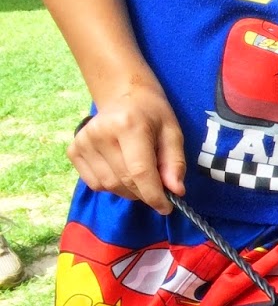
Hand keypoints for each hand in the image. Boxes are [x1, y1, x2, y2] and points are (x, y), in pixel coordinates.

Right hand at [70, 79, 185, 212]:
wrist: (124, 97)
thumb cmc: (152, 115)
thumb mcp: (173, 133)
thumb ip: (175, 162)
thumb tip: (176, 191)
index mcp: (128, 125)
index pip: (139, 171)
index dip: (153, 195)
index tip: (166, 208)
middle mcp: (100, 133)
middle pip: (124, 181)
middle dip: (144, 193)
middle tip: (157, 189)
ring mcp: (83, 142)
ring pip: (109, 186)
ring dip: (129, 191)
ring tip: (139, 176)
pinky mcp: (73, 150)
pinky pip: (94, 184)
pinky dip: (112, 186)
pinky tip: (121, 170)